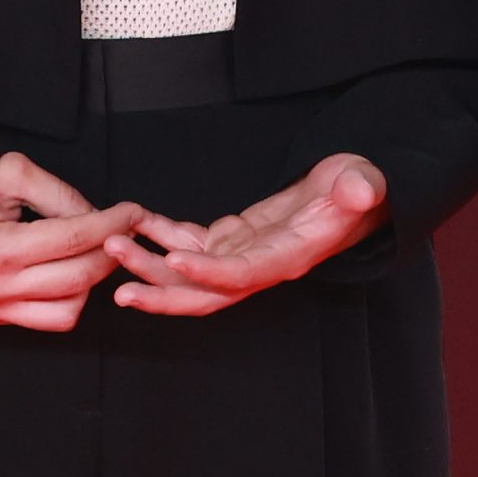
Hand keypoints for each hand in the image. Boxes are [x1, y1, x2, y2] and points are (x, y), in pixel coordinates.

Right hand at [0, 152, 150, 332]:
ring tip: (95, 253)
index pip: (76, 239)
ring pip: (69, 309)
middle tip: (124, 231)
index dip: (113, 223)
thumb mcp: (11, 174)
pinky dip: (68, 300)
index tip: (133, 211)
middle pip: (80, 276)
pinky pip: (47, 321)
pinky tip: (70, 274)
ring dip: (92, 282)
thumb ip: (61, 195)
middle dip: (112, 252)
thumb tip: (100, 218)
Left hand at [109, 153, 388, 317]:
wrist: (349, 195)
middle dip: (162, 294)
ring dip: (150, 264)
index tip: (175, 259)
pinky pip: (189, 243)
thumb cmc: (355, 188)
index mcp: (289, 258)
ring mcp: (242, 255)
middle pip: (205, 294)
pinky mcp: (231, 239)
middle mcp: (260, 266)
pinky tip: (137, 221)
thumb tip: (363, 191)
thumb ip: (361, 188)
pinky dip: (160, 235)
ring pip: (188, 274)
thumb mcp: (363, 182)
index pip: (244, 276)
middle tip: (119, 287)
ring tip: (114, 245)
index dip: (209, 274)